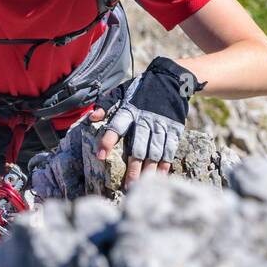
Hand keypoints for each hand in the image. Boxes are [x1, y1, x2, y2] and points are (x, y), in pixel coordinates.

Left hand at [91, 57, 204, 186]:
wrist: (172, 79)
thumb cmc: (141, 89)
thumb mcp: (122, 91)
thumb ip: (106, 103)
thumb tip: (92, 116)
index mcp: (130, 110)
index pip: (117, 126)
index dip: (108, 141)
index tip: (100, 155)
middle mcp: (146, 119)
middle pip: (138, 147)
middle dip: (133, 167)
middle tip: (128, 186)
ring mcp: (162, 125)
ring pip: (155, 151)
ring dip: (149, 169)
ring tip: (142, 185)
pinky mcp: (175, 129)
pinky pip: (170, 149)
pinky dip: (165, 163)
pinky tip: (160, 175)